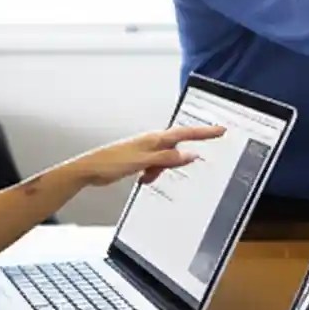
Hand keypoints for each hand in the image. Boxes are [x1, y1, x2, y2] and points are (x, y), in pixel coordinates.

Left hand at [73, 124, 225, 186]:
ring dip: (160, 171)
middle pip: (175, 149)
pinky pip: (154, 166)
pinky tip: (143, 179)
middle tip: (161, 172)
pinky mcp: (139, 159)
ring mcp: (145, 150)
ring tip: (145, 178)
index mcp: (153, 138)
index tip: (220, 130)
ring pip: (164, 160)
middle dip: (175, 162)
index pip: (184, 134)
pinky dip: (152, 174)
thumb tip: (190, 154)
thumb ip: (167, 158)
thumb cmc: (111, 163)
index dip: (203, 133)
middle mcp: (151, 141)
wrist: (88, 169)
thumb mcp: (142, 162)